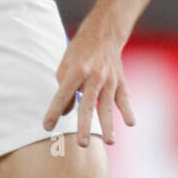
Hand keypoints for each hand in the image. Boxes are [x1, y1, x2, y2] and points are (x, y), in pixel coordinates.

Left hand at [42, 17, 135, 145]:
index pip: (62, 95)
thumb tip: (65, 114)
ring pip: (108, 106)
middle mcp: (93, 76)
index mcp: (76, 71)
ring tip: (109, 142)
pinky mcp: (121, 81)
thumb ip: (64, 90)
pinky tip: (130, 123)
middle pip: (87, 105)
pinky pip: (124, 98)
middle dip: (84, 126)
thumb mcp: (65, 65)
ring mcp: (109, 79)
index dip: (54, 111)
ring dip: (108, 125)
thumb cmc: (80, 52)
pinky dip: (128, 110)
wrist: (104, 33)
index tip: (47, 127)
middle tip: (81, 144)